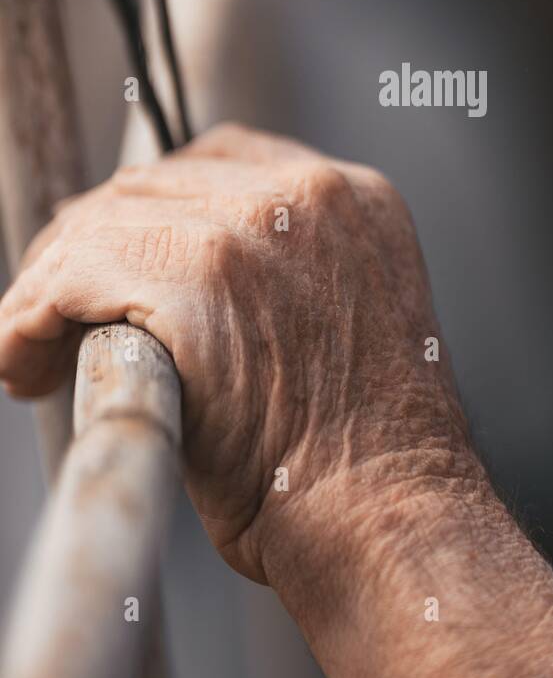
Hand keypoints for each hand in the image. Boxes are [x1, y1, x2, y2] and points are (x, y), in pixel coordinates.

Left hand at [0, 124, 475, 588]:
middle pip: (149, 185)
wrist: (391, 515)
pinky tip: (25, 362)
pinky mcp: (196, 277)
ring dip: (53, 287)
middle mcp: (305, 194)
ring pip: (101, 224)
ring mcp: (251, 227)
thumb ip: (284, 279)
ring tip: (37, 349)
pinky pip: (70, 277)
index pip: (217, 161)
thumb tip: (179, 288)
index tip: (115, 256)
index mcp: (353, 199)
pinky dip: (30, 319)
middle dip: (92, 247)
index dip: (152, 211)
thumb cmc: (368, 459)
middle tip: (57, 313)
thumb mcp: (348, 328)